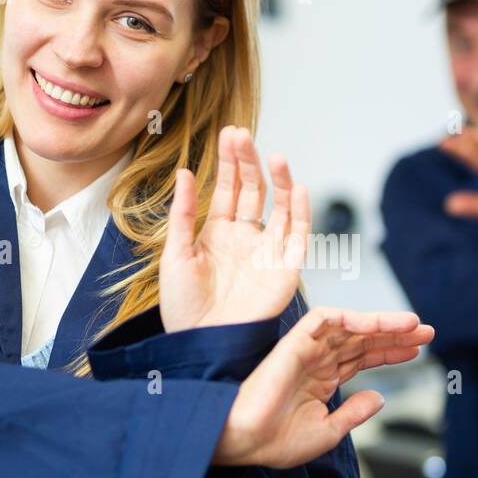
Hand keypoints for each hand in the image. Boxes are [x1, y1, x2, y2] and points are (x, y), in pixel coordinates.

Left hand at [160, 126, 309, 331]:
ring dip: (279, 180)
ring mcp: (267, 252)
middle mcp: (246, 238)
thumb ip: (183, 214)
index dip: (230, 162)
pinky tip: (298, 187)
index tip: (230, 134)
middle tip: (243, 135)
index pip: (229, 189)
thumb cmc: (184, 308)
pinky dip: (301, 211)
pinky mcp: (285, 269)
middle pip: (254, 191)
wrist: (202, 343)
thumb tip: (186, 173)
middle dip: (249, 162)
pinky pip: (298, 235)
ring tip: (274, 155)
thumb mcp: (175, 254)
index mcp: (218, 234)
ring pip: (280, 207)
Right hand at [213, 308, 434, 468]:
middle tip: (426, 332)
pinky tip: (378, 323)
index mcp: (322, 379)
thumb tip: (380, 398)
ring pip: (350, 325)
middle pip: (362, 339)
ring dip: (382, 322)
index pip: (362, 357)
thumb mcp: (328, 431)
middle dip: (394, 333)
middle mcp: (317, 360)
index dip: (389, 352)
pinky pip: (326, 319)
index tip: (417, 351)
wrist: (246, 441)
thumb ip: (355, 413)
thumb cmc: (277, 441)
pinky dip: (352, 317)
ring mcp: (307, 349)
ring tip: (412, 324)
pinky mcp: (296, 341)